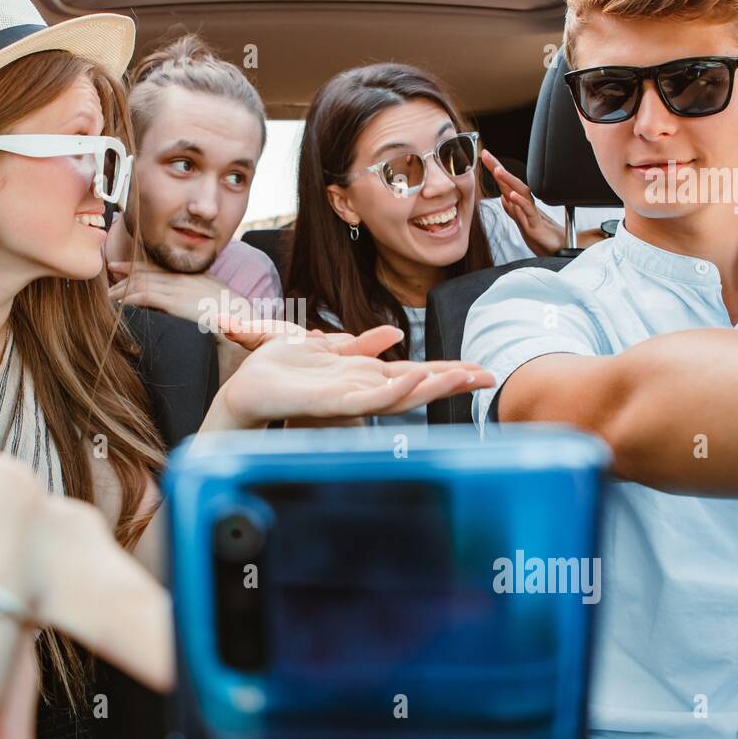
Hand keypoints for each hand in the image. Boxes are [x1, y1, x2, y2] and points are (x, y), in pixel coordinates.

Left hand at [107, 260, 235, 326]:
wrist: (239, 314)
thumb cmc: (228, 311)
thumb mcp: (210, 297)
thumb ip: (193, 295)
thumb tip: (178, 303)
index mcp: (188, 275)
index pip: (156, 267)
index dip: (134, 266)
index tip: (118, 267)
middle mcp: (179, 278)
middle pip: (144, 273)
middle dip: (123, 275)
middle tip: (107, 280)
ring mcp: (176, 288)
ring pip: (140, 283)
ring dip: (121, 290)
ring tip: (108, 298)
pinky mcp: (174, 301)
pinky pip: (144, 296)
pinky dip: (129, 299)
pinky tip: (120, 305)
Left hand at [208, 318, 493, 426]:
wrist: (247, 391)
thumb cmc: (282, 374)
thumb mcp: (328, 349)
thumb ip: (361, 343)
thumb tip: (394, 333)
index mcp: (366, 378)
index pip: (416, 374)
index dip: (447, 372)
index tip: (481, 369)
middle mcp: (364, 391)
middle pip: (418, 386)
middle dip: (454, 381)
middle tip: (489, 376)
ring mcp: (352, 400)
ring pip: (401, 394)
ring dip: (433, 385)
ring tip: (464, 375)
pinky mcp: (334, 405)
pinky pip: (369, 399)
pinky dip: (393, 390)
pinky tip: (415, 380)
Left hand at [482, 148, 567, 256]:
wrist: (560, 251)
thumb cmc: (544, 237)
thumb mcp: (524, 222)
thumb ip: (513, 210)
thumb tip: (504, 198)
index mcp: (523, 205)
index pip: (507, 183)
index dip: (496, 169)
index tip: (485, 156)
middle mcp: (527, 207)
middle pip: (512, 183)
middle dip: (498, 168)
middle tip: (486, 155)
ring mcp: (532, 215)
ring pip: (521, 193)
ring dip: (509, 180)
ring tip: (497, 170)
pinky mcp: (536, 227)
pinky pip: (528, 212)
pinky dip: (520, 203)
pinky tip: (511, 196)